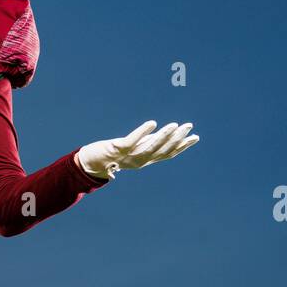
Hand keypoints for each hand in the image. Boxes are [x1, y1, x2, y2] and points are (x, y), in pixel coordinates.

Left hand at [76, 121, 198, 179]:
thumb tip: (166, 135)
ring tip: (175, 125)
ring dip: (164, 136)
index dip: (182, 146)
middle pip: (162, 151)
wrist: (90, 163)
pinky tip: (152, 123)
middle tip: (189, 126)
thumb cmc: (112, 155)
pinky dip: (142, 132)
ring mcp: (128, 156)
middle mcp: (139, 161)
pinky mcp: (117, 149)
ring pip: (150, 147)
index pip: (168, 154)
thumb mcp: (134, 149)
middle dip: (177, 139)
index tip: (196, 137)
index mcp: (145, 161)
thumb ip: (149, 143)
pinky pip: (132, 140)